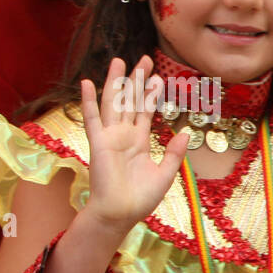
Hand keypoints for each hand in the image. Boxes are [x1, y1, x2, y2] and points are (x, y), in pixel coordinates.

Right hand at [80, 59, 187, 231]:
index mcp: (139, 142)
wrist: (120, 214)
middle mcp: (124, 135)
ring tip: (119, 61)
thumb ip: (174, 153)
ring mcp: (110, 137)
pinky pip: (91, 119)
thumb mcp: (165, 174)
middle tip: (144, 59)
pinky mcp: (97, 143)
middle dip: (137, 80)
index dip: (151, 94)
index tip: (159, 78)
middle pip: (130, 101)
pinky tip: (86, 83)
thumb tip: (185, 132)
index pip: (145, 112)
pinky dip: (88, 101)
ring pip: (113, 103)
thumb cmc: (140, 199)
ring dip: (115, 82)